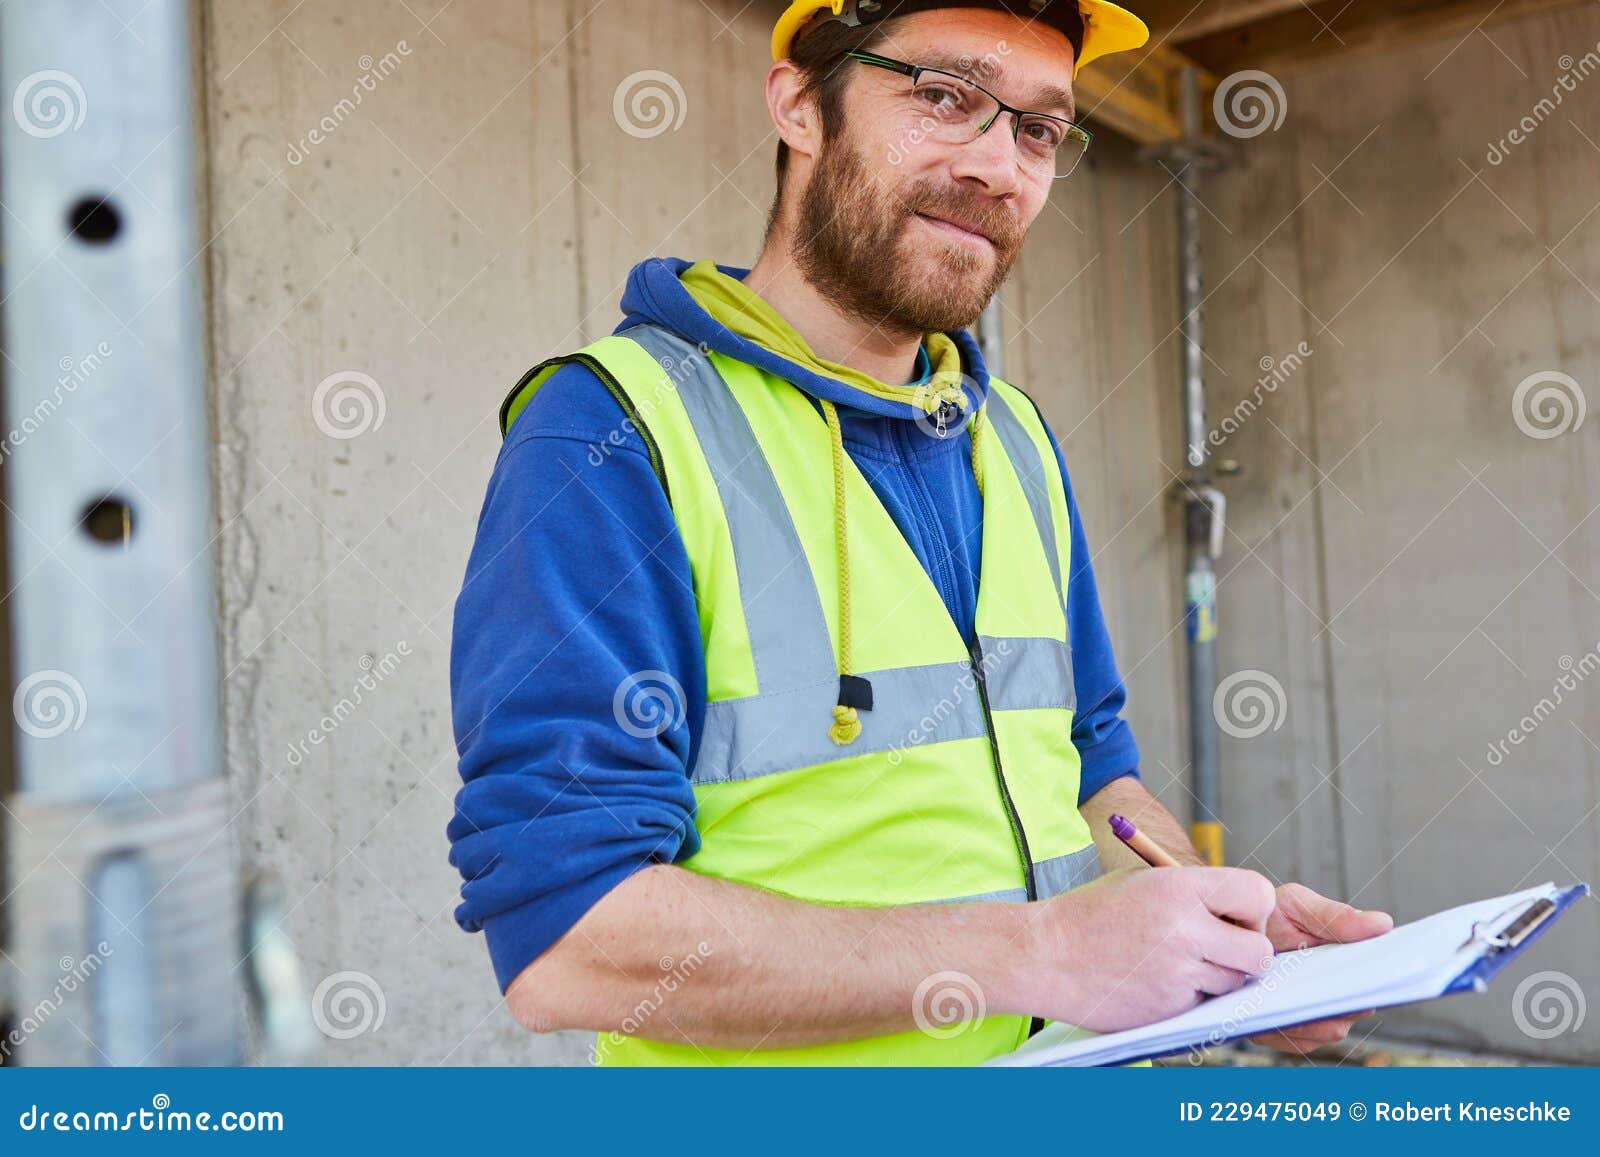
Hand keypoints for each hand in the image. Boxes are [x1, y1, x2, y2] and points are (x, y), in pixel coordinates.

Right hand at [1014, 866, 1277, 1032]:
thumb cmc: (1092, 913)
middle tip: (1220, 948)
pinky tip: (1155, 981)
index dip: (1253, 909)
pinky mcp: (1169, 1008)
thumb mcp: (1143, 881)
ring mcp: (1178, 974)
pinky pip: (1204, 1004)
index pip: (1258, 894)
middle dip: (1247, 953)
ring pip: (1235, 983)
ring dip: (1217, 977)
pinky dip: (1189, 996)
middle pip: (1260, 952)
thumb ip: (1194, 892)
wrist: (1044, 954)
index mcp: (1179, 887)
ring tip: (1176, 962)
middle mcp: (1185, 930)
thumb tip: (1243, 910)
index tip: (1235, 917)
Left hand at [1247, 882, 1393, 1055]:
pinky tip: (1275, 1008)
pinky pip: (1292, 1039)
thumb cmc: (1268, 916)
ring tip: (1300, 995)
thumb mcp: (1298, 905)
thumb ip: (1336, 916)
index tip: (1381, 972)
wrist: (1223, 929)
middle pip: (1353, 1010)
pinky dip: (1286, 1026)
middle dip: (1346, 1000)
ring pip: (1327, 1029)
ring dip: (1315, 1015)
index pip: (1377, 981)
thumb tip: (1383, 924)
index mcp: (1348, 965)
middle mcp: (1334, 997)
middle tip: (1336, 986)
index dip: (1382, 980)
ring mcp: (1310, 1018)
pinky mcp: (1280, 1032)